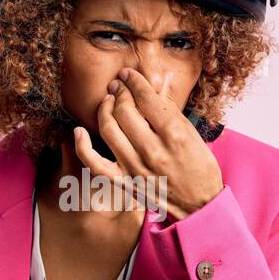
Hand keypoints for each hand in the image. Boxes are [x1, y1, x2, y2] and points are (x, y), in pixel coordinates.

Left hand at [74, 67, 223, 223]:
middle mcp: (153, 150)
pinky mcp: (125, 183)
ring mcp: (136, 168)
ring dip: (104, 109)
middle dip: (119, 92)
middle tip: (118, 86)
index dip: (133, 81)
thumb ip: (170, 106)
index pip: (146, 97)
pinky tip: (79, 131)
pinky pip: (95, 164)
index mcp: (174, 134)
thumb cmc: (199, 167)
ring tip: (108, 102)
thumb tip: (161, 77)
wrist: (199, 205)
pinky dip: (82, 146)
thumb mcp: (192, 132)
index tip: (128, 75)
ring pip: (108, 129)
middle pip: (124, 109)